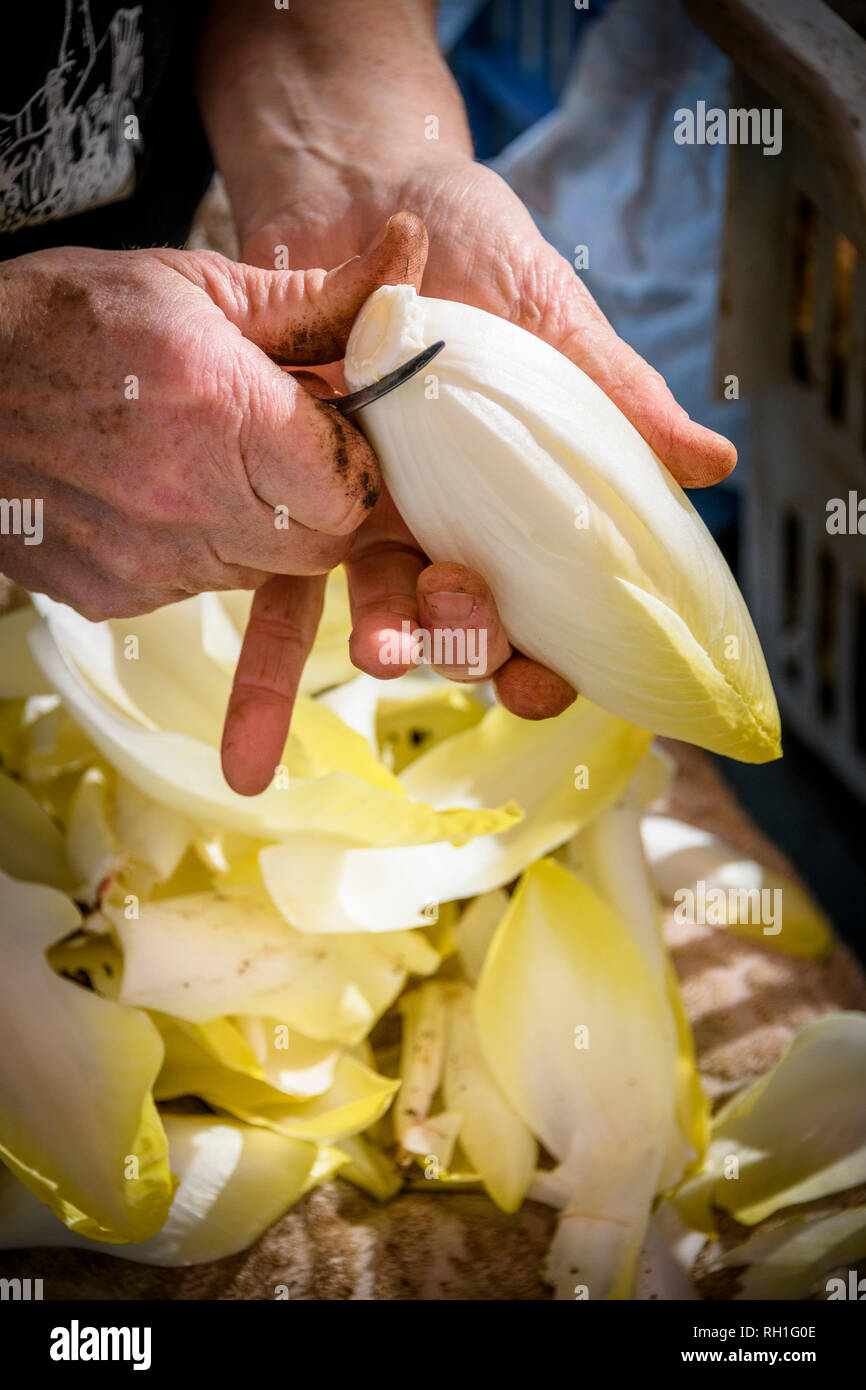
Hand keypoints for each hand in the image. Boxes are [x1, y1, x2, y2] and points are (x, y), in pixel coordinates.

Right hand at [0, 220, 419, 626]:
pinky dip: (199, 551)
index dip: (353, 462)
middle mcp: (190, 501)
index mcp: (223, 410)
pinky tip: (158, 495)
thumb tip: (410, 259)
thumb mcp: (193, 284)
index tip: (328, 430)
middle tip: (281, 451)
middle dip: (320, 504)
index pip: (351, 488)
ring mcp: (148, 561)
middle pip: (320, 546)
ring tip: (211, 463)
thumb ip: (314, 298)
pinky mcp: (114, 594)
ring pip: (263, 572)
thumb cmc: (63, 321)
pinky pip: (198, 588)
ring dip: (262, 528)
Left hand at [227, 158, 735, 791]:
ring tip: (382, 654)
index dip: (551, 659)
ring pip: (380, 605)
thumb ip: (614, 392)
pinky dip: (264, 663)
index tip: (548, 679)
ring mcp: (369, 511)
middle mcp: (448, 520)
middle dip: (470, 648)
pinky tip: (250, 741)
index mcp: (518, 495)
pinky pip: (275, 580)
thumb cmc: (476, 248)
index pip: (548, 604)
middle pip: (466, 620)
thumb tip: (710, 464)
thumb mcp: (551, 314)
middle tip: (464, 623)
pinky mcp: (291, 491)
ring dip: (385, 643)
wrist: (359, 189)